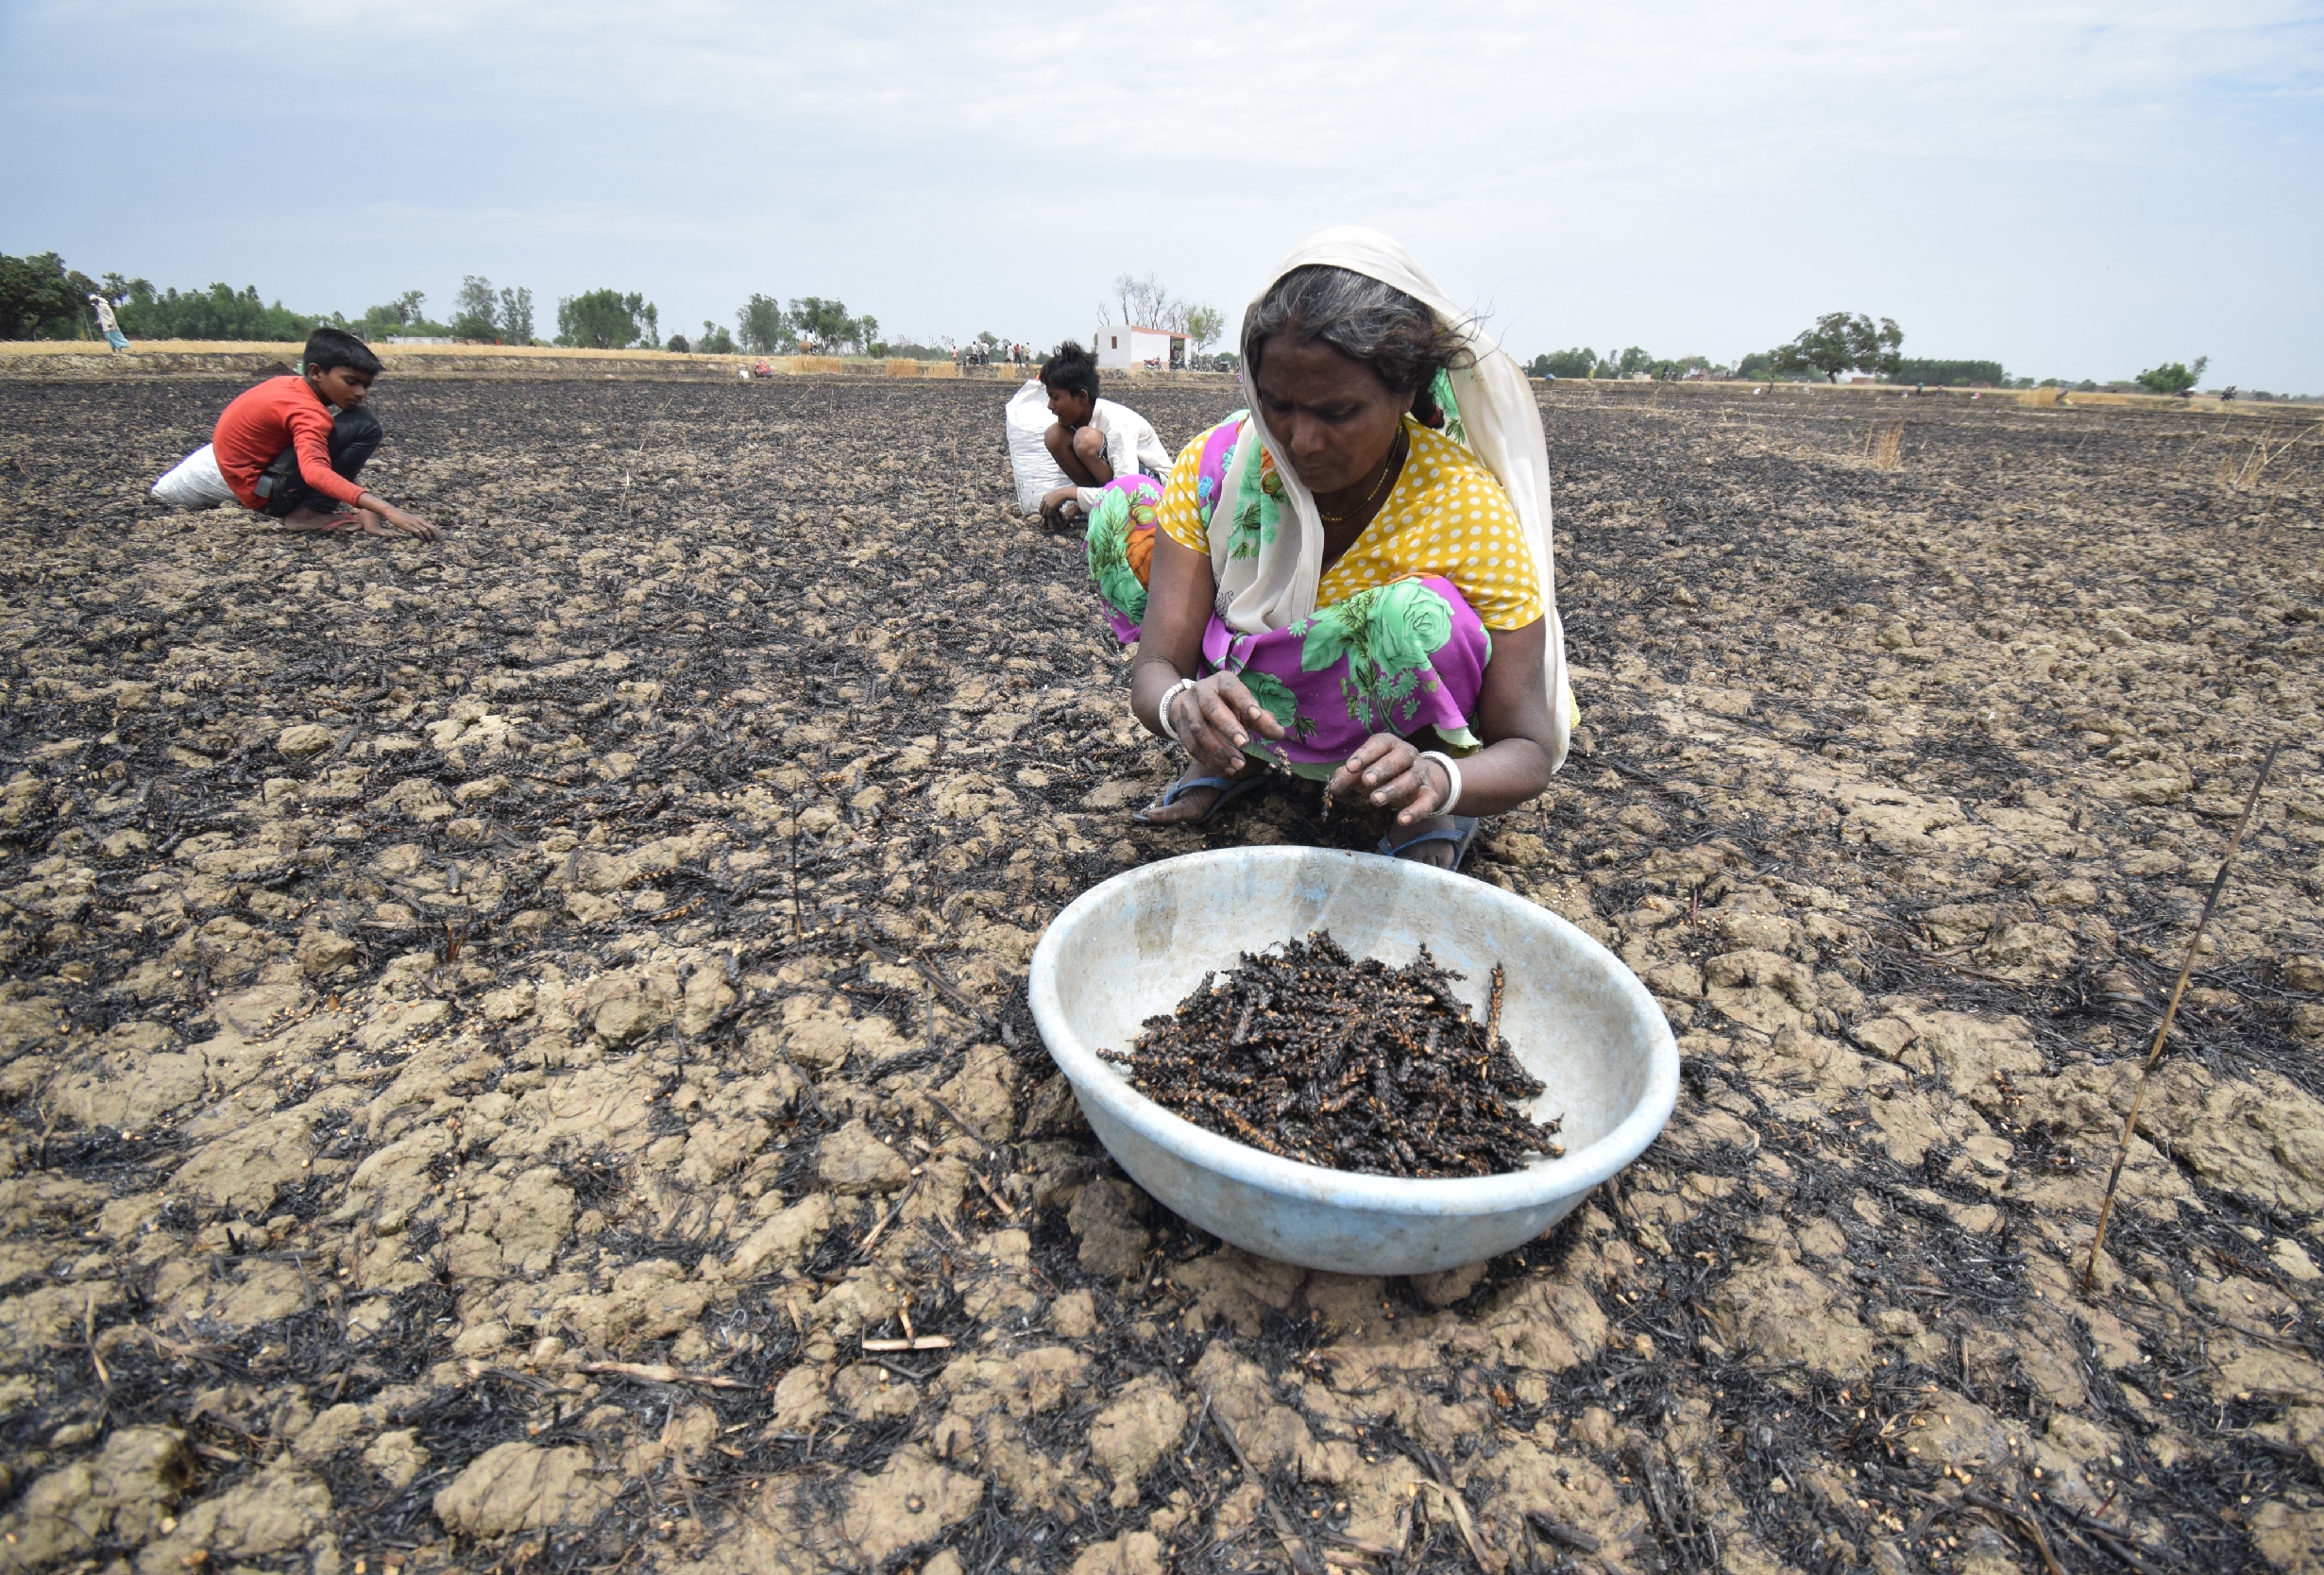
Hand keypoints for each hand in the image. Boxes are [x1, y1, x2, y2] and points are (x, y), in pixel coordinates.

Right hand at [361, 499, 439, 540]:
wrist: (391, 512)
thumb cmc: (400, 518)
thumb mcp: (410, 521)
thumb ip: (415, 527)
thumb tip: (419, 535)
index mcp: (419, 519)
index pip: (431, 525)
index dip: (437, 532)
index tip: (440, 537)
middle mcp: (418, 520)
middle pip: (431, 527)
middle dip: (436, 535)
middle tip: (438, 541)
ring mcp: (413, 523)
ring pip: (425, 530)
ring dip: (429, 537)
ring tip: (430, 542)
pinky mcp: (408, 525)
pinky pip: (417, 532)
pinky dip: (421, 537)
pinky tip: (422, 541)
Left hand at [1038, 486, 1078, 530]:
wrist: (1064, 493)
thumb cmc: (1061, 494)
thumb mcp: (1053, 497)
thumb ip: (1050, 501)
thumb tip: (1051, 507)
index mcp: (1044, 497)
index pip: (1041, 505)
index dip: (1044, 509)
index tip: (1047, 511)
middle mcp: (1044, 500)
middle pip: (1041, 510)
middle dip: (1045, 513)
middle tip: (1049, 515)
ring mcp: (1047, 504)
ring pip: (1044, 513)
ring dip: (1048, 514)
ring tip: (1053, 514)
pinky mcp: (1050, 507)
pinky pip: (1049, 514)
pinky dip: (1052, 515)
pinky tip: (1056, 514)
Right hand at [1167, 672, 1286, 779]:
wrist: (1190, 703)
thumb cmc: (1226, 704)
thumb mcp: (1244, 706)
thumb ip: (1262, 719)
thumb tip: (1280, 734)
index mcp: (1222, 682)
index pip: (1233, 689)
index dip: (1244, 701)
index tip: (1256, 716)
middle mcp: (1202, 691)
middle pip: (1211, 708)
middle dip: (1228, 727)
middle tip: (1244, 744)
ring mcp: (1188, 708)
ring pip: (1199, 730)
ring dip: (1219, 749)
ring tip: (1238, 764)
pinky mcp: (1180, 727)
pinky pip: (1191, 745)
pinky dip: (1208, 759)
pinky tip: (1225, 767)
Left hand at [1326, 734, 1450, 825]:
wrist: (1420, 782)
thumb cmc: (1384, 773)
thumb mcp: (1364, 771)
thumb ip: (1348, 776)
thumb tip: (1333, 787)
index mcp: (1390, 745)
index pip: (1380, 744)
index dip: (1365, 754)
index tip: (1351, 767)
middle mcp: (1408, 755)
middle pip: (1399, 758)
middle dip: (1382, 769)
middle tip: (1366, 781)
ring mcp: (1421, 773)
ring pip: (1411, 779)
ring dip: (1393, 789)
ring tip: (1375, 799)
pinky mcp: (1430, 794)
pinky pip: (1426, 802)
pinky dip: (1415, 812)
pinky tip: (1401, 820)